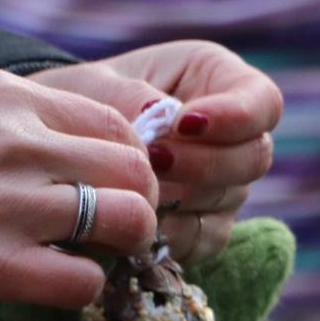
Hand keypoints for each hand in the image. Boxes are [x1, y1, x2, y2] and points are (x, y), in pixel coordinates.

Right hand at [0, 69, 161, 308]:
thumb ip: (21, 124)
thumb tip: (114, 156)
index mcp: (0, 96)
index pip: (117, 125)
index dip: (130, 166)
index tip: (113, 189)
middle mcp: (7, 140)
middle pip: (137, 170)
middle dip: (138, 203)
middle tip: (110, 228)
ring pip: (129, 219)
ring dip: (123, 244)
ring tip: (89, 252)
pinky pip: (83, 279)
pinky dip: (80, 287)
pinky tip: (49, 281)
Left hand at [33, 42, 280, 262]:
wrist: (56, 145)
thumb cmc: (82, 101)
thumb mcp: (98, 85)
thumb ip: (131, 97)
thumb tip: (161, 117)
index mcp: (221, 83)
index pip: (263, 102)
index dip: (238, 117)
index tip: (186, 124)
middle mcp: (234, 137)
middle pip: (255, 157)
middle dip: (205, 163)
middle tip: (154, 160)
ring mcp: (225, 184)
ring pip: (231, 198)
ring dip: (181, 196)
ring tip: (131, 187)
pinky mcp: (205, 224)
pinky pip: (207, 237)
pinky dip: (173, 232)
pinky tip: (137, 221)